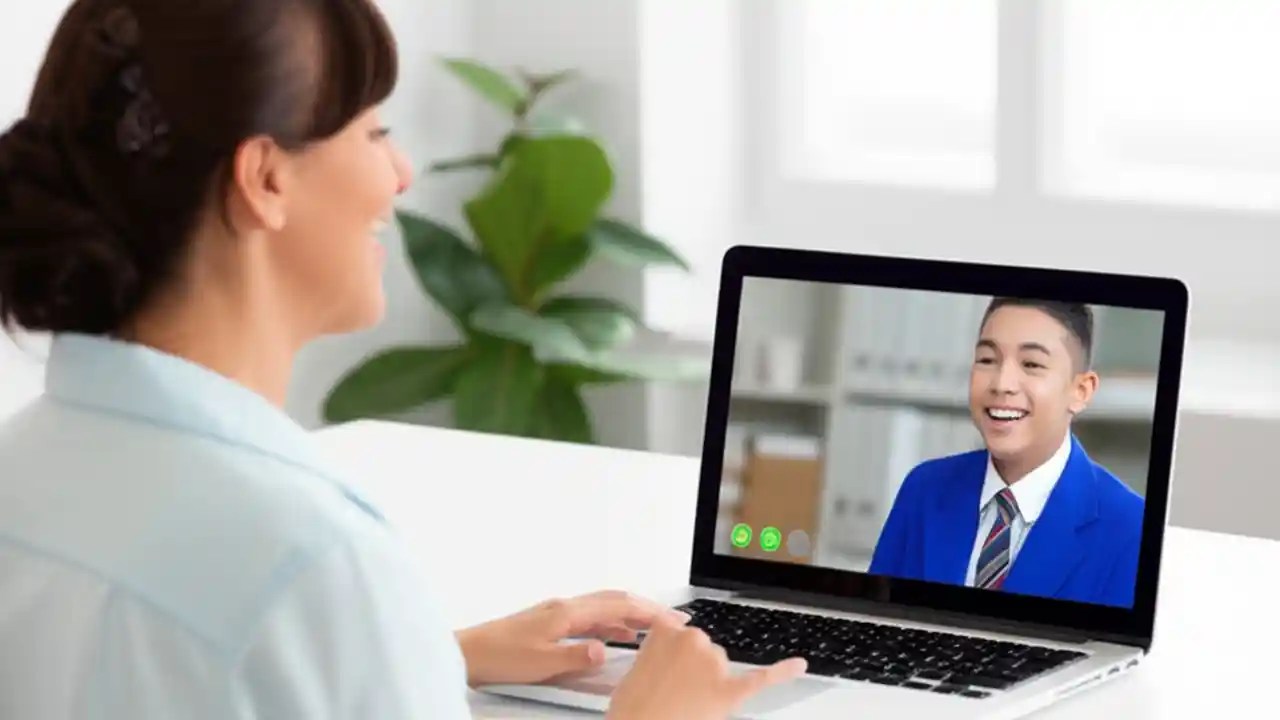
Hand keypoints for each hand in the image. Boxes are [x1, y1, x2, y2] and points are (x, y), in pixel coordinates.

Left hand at [456, 590, 688, 686]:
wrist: (468, 653)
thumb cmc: (499, 657)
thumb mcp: (541, 662)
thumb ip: (576, 656)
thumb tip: (605, 649)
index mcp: (567, 612)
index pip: (618, 605)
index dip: (648, 611)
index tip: (672, 619)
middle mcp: (564, 606)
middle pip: (615, 599)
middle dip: (646, 607)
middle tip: (672, 619)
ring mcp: (557, 612)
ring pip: (604, 605)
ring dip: (630, 613)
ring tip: (652, 626)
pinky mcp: (551, 621)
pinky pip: (591, 615)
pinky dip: (611, 620)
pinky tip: (615, 634)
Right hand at [607, 615, 806, 719]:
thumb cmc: (632, 711)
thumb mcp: (632, 671)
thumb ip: (658, 656)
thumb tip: (671, 665)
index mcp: (665, 631)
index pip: (679, 635)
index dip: (675, 659)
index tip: (668, 671)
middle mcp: (692, 639)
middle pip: (704, 650)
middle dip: (694, 672)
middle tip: (673, 696)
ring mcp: (713, 663)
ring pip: (722, 667)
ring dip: (709, 685)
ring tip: (685, 706)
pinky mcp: (730, 689)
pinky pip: (761, 678)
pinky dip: (783, 671)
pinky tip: (798, 666)